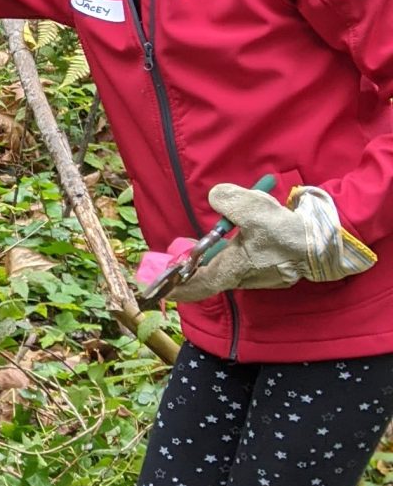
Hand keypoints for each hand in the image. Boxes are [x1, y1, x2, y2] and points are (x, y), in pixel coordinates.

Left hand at [181, 183, 375, 296]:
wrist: (325, 241)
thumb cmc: (288, 230)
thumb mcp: (254, 209)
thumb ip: (229, 200)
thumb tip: (217, 197)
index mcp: (235, 269)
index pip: (199, 285)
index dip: (178, 287)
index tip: (161, 288)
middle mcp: (245, 277)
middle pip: (211, 274)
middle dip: (193, 264)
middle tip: (180, 252)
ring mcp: (259, 275)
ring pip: (229, 266)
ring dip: (216, 254)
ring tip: (208, 237)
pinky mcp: (271, 268)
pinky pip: (245, 261)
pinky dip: (236, 250)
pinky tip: (240, 232)